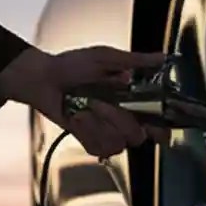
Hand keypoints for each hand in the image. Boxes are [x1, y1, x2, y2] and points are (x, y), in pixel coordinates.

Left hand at [0, 45, 169, 158]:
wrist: (44, 79)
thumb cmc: (72, 65)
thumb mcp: (105, 57)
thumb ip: (134, 61)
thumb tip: (162, 58)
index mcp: (134, 98)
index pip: (160, 122)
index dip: (162, 129)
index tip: (155, 125)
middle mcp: (125, 118)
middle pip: (138, 136)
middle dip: (119, 120)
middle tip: (102, 101)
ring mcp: (108, 133)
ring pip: (117, 143)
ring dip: (99, 124)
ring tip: (85, 106)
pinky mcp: (91, 142)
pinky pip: (98, 147)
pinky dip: (86, 131)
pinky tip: (78, 116)